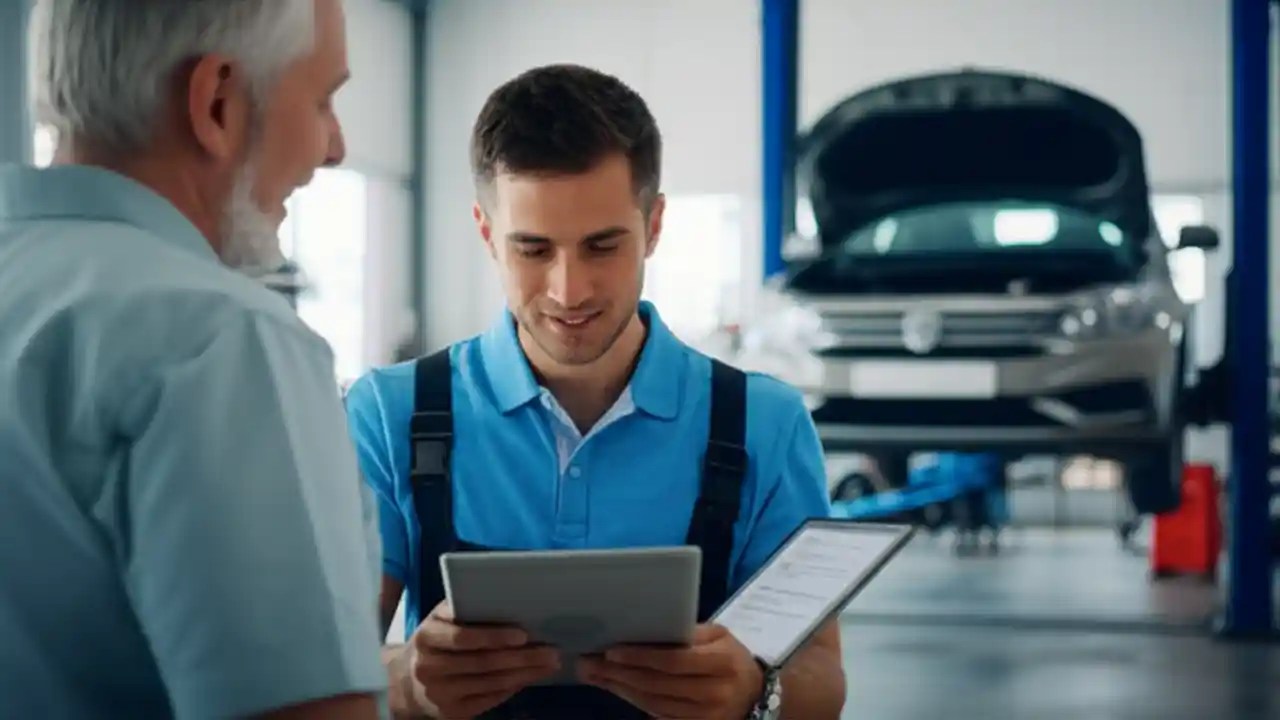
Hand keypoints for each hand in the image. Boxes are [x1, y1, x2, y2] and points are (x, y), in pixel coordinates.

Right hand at [402, 600, 560, 718]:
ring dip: (524, 674)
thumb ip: (463, 607)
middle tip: (550, 651)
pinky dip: (513, 688)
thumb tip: (509, 599)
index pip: (462, 637)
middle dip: (521, 657)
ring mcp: (439, 694)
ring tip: (548, 664)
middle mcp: (429, 668)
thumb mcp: (440, 618)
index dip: (493, 637)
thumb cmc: (436, 639)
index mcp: (427, 637)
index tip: (523, 634)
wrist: (407, 682)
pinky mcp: (451, 713)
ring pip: (490, 683)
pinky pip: (489, 700)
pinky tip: (529, 677)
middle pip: (482, 663)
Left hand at [577, 624, 763, 719]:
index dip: (640, 657)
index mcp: (722, 661)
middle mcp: (714, 691)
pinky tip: (617, 688)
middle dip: (619, 674)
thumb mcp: (719, 635)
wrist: (754, 696)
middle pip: (657, 684)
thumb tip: (645, 628)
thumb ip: (688, 632)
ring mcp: (705, 715)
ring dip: (620, 689)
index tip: (611, 651)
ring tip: (595, 675)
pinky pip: (659, 715)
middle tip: (589, 663)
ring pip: (653, 702)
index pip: (673, 660)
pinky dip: (634, 701)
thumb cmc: (731, 657)